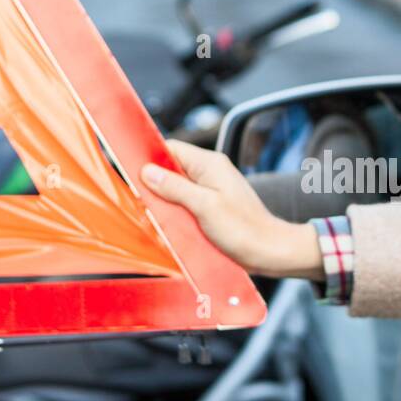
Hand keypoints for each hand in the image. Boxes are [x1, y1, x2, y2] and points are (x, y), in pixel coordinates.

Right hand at [141, 140, 324, 281]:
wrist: (270, 252)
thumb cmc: (245, 229)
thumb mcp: (204, 206)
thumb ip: (175, 187)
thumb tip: (148, 171)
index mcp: (210, 164)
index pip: (171, 149)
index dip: (150, 158)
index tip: (131, 169)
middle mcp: (210, 174)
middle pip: (171, 170)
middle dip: (155, 184)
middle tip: (144, 199)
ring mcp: (212, 192)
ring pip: (176, 190)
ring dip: (165, 202)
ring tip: (158, 215)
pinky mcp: (212, 209)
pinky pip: (186, 205)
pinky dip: (176, 214)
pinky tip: (172, 225)